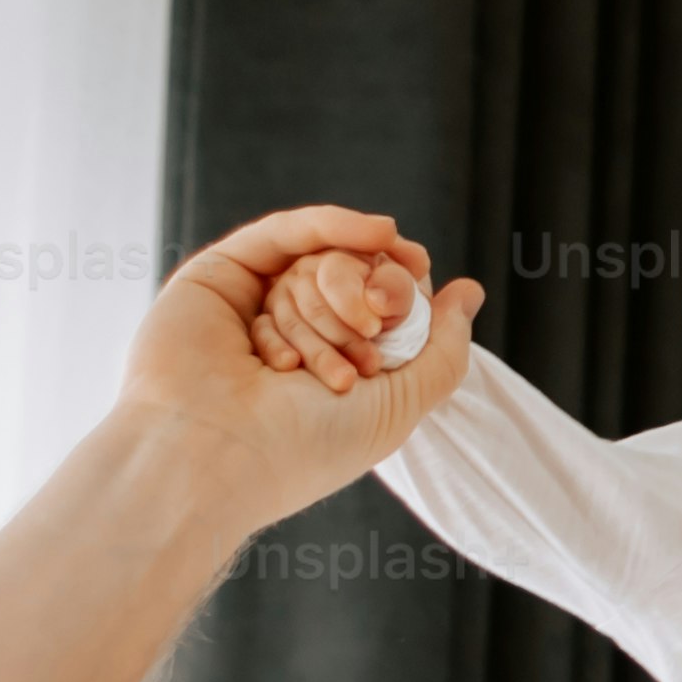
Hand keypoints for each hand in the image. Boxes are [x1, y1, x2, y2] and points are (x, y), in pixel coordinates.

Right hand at [121, 208, 484, 536]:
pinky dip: (331, 226)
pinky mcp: (213, 279)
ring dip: (337, 299)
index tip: (422, 274)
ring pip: (315, 262)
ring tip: (336, 353)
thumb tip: (468, 293)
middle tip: (369, 338)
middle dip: (368, 303)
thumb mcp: (402, 403)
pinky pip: (283, 234)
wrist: (218, 455)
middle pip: (348, 278)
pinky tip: (378, 233)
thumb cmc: (306, 445)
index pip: (378, 304)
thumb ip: (442, 349)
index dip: (404, 289)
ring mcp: (248, 307)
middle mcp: (289, 336)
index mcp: (328, 368)